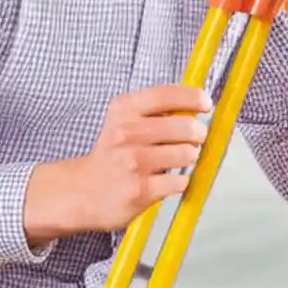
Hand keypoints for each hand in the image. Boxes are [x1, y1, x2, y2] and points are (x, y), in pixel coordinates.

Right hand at [23, 84, 210, 243]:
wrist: (83, 192)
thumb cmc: (113, 153)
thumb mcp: (123, 120)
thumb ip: (155, 109)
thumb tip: (197, 103)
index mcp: (124, 110)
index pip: (167, 95)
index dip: (193, 97)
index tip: (205, 104)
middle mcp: (127, 133)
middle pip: (186, 126)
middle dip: (197, 133)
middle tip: (194, 138)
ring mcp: (133, 163)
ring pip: (187, 154)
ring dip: (189, 157)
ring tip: (177, 160)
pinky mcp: (140, 190)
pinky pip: (180, 181)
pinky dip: (180, 181)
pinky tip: (166, 181)